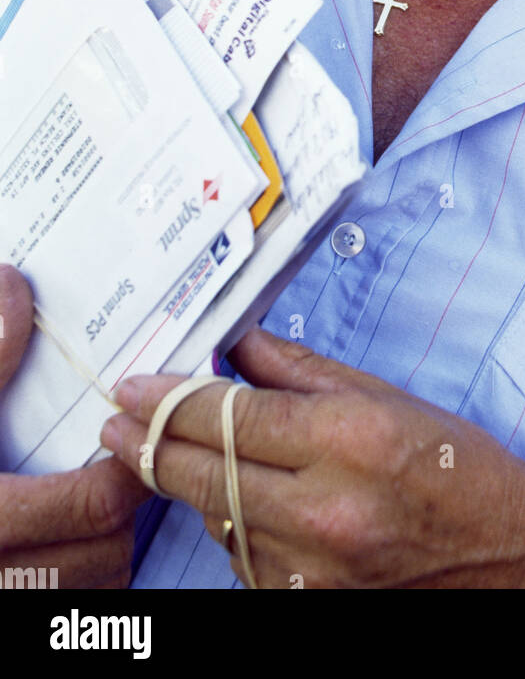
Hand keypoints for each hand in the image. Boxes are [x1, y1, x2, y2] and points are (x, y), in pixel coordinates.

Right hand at [0, 264, 150, 588]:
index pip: (94, 505)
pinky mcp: (4, 621)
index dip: (127, 469)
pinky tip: (63, 543)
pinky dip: (79, 580)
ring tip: (96, 503)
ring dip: (108, 547)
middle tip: (121, 464)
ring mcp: (2, 607)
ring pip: (96, 587)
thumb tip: (14, 286)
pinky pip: (67, 609)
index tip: (128, 437)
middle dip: (124, 507)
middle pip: (107, 550)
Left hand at [100, 327, 524, 587]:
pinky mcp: (309, 606)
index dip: (169, 397)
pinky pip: (243, 561)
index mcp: (349, 440)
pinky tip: (241, 503)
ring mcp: (314, 570)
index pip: (229, 415)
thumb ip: (303, 371)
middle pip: (202, 473)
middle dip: (147, 443)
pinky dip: (231, 529)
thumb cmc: (460, 467)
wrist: (512, 559)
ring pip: (215, 521)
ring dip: (191, 486)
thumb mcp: (388, 399)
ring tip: (183, 456)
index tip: (132, 384)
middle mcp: (326, 509)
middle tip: (115, 422)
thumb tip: (240, 344)